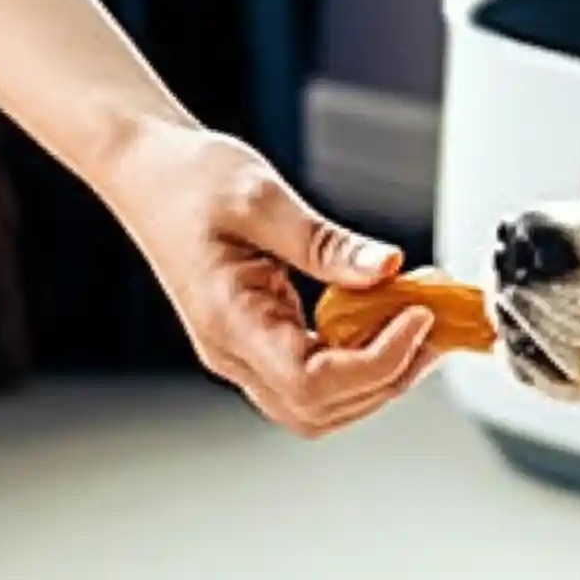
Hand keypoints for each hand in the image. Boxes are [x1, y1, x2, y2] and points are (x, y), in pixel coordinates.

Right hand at [99, 120, 436, 436]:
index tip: (417, 317)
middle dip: (390, 374)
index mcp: (229, 321)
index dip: (377, 362)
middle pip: (322, 408)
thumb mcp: (262, 198)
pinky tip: (384, 317)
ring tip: (417, 322)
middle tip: (433, 323)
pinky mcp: (256, 341)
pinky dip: (358, 357)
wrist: (145, 171)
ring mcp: (242, 352)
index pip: (312, 383)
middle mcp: (232, 351)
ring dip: (378, 373)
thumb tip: (387, 268)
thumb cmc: (187, 180)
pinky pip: (314, 375)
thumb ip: (327, 244)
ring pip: (320, 404)